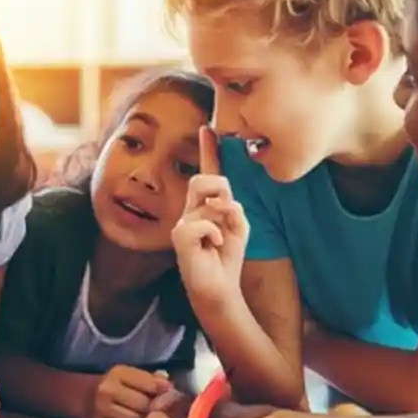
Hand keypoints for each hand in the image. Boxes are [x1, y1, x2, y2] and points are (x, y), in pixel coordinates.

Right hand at [86, 365, 171, 417]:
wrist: (85, 396)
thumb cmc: (114, 384)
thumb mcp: (129, 375)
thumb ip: (150, 379)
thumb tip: (168, 385)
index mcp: (118, 373)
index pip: (149, 383)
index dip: (161, 390)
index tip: (168, 392)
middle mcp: (108, 390)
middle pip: (143, 404)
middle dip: (152, 406)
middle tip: (155, 407)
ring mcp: (103, 410)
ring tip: (142, 414)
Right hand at [172, 127, 248, 304]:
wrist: (218, 289)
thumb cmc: (226, 259)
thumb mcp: (238, 227)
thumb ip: (233, 208)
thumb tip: (222, 199)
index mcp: (204, 207)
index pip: (206, 174)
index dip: (208, 150)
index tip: (209, 128)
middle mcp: (189, 211)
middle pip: (203, 179)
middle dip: (221, 188)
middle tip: (228, 212)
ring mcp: (182, 223)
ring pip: (208, 202)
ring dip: (223, 221)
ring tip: (219, 242)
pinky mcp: (179, 237)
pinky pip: (204, 222)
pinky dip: (216, 234)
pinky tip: (213, 247)